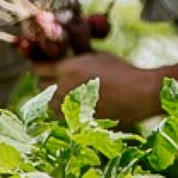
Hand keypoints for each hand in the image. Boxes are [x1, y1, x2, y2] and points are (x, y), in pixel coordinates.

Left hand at [29, 50, 161, 123]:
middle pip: (41, 86)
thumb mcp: (96, 56)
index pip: (38, 68)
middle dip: (45, 81)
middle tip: (53, 77)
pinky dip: (65, 111)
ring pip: (50, 104)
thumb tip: (64, 56)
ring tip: (65, 92)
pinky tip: (76, 104)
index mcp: (67, 69)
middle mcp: (64, 89)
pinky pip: (63, 116)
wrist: (139, 94)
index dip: (38, 66)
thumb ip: (76, 57)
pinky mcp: (78, 121)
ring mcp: (70, 108)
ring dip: (53, 98)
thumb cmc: (121, 70)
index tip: (41, 65)